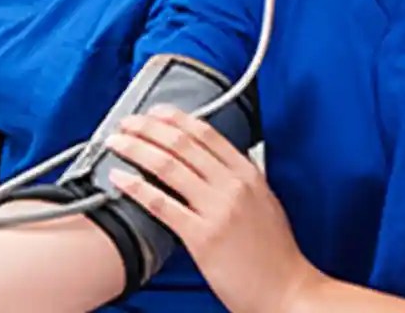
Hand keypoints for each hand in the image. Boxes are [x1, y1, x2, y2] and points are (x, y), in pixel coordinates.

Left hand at [106, 105, 326, 312]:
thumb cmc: (276, 254)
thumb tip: (211, 163)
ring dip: (135, 149)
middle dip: (147, 128)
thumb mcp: (265, 202)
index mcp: (248, 175)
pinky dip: (135, 187)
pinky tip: (120, 178)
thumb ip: (239, 180)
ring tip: (116, 143)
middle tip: (126, 123)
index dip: (174, 118)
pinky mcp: (202, 236)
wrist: (288, 292)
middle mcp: (233, 186)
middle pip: (181, 143)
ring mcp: (218, 210)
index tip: (154, 112)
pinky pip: (161, 204)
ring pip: (167, 166)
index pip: (205, 133)